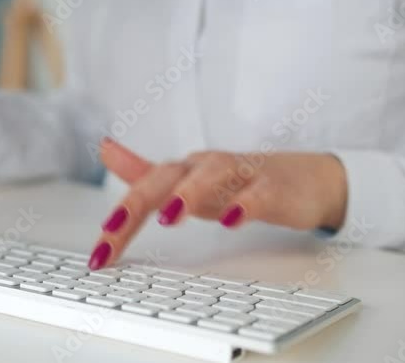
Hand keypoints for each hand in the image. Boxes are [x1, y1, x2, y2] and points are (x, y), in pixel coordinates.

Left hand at [87, 138, 347, 269]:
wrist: (306, 179)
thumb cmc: (240, 182)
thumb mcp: (187, 182)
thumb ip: (145, 171)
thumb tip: (105, 149)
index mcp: (184, 171)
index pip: (142, 189)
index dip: (118, 217)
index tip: (98, 254)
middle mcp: (206, 168)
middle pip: (167, 177)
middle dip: (137, 203)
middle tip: (112, 230)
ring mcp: (241, 175)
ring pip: (211, 175)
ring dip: (188, 195)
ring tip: (169, 218)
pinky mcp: (275, 188)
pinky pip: (259, 193)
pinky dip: (246, 204)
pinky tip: (232, 220)